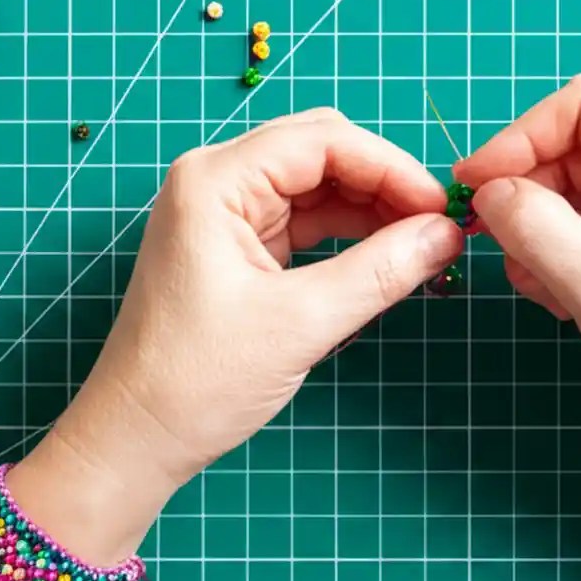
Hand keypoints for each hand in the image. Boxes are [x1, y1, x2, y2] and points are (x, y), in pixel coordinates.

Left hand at [12, 109, 463, 562]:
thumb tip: (445, 235)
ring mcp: (224, 213)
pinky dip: (348, 233)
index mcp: (215, 181)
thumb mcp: (301, 323)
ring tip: (422, 241)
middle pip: (320, 152)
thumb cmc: (197, 380)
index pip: (322, 141)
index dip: (389, 167)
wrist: (135, 438)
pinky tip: (386, 254)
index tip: (439, 208)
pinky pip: (304, 220)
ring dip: (370, 208)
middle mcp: (216, 182)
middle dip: (383, 181)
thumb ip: (380, 271)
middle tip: (437, 223)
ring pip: (317, 184)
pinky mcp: (235, 246)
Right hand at [455, 75, 580, 445]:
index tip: (474, 186)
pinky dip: (556, 253)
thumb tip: (487, 191)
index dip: (519, 138)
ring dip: (537, 231)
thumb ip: (534, 225)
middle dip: (527, 194)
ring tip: (535, 284)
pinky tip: (556, 296)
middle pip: (572, 147)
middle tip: (498, 248)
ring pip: (571, 189)